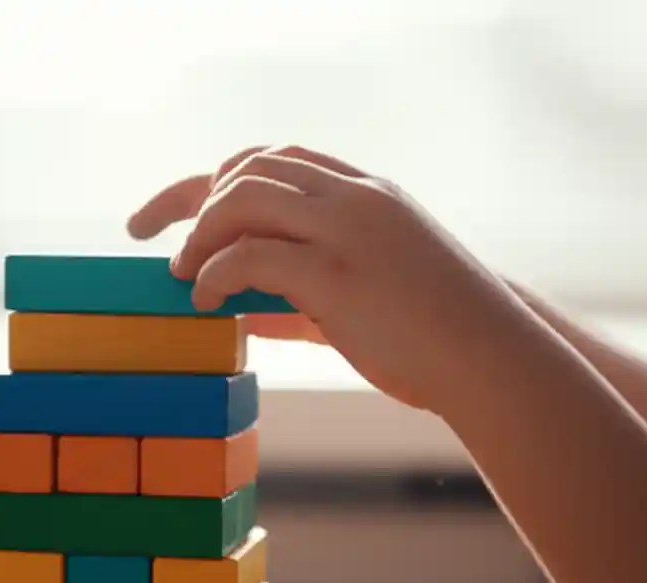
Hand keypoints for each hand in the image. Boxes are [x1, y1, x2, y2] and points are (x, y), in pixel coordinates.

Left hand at [127, 145, 495, 409]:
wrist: (491, 359)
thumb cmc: (436, 336)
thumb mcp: (370, 295)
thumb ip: (306, 295)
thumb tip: (246, 308)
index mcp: (367, 193)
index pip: (277, 158)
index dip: (220, 177)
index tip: (181, 209)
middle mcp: (356, 197)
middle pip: (250, 168)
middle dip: (190, 198)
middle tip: (155, 240)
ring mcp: (347, 230)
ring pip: (244, 197)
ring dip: (201, 234)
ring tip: (184, 274)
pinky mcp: (335, 274)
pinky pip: (249, 255)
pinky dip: (215, 273)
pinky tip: (207, 300)